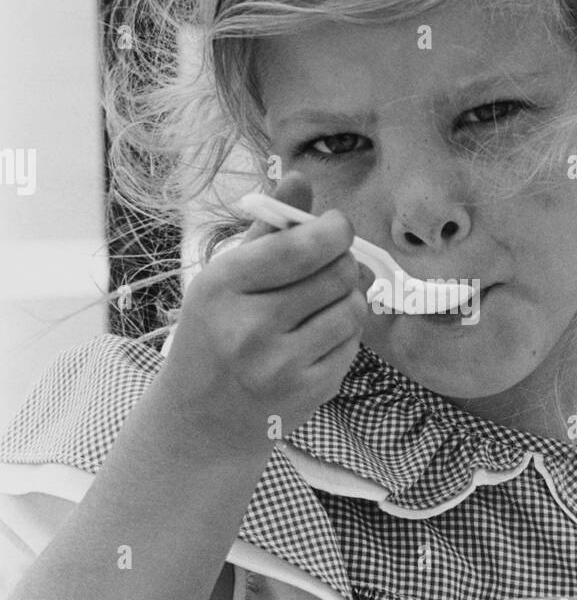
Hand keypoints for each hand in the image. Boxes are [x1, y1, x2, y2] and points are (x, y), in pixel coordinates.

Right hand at [159, 172, 369, 457]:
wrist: (201, 421)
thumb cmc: (213, 335)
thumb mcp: (225, 277)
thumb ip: (267, 228)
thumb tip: (302, 179)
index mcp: (223, 286)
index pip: (301, 246)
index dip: (333, 229)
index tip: (336, 226)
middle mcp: (250, 327)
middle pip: (337, 274)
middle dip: (343, 262)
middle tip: (330, 265)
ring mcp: (281, 365)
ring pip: (353, 308)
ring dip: (348, 298)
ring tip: (322, 303)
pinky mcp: (309, 392)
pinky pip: (353, 344)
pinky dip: (344, 333)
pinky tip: (317, 337)